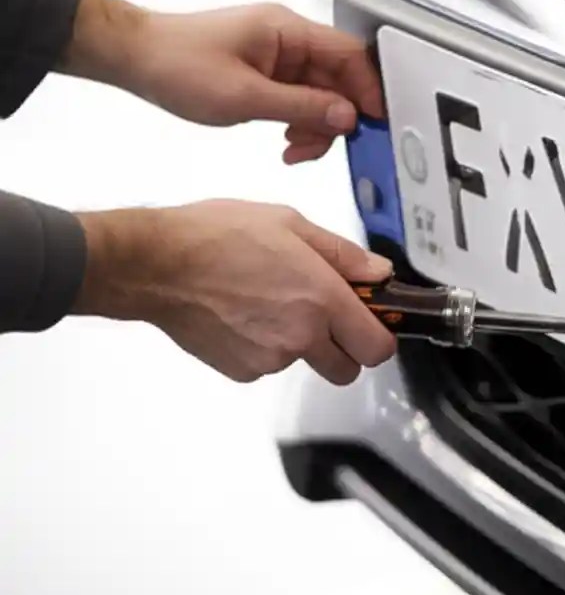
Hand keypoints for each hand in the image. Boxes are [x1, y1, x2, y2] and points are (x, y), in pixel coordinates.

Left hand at [60, 0, 383, 163]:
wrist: (136, 60)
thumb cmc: (177, 64)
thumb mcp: (246, 96)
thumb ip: (303, 107)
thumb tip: (346, 116)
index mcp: (288, 31)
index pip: (350, 56)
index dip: (368, 91)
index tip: (373, 122)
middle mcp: (288, 40)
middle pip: (339, 79)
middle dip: (335, 118)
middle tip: (324, 145)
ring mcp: (278, 57)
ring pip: (321, 95)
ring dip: (316, 127)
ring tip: (295, 149)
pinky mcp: (268, 73)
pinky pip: (301, 100)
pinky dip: (300, 124)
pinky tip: (287, 142)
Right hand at [72, 201, 396, 384]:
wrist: (155, 264)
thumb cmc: (217, 235)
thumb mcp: (290, 224)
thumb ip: (343, 255)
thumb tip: (379, 273)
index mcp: (322, 299)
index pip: (378, 348)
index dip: (379, 338)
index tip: (370, 323)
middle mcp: (301, 336)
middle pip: (347, 370)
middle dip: (345, 350)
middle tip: (325, 319)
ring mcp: (270, 359)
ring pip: (304, 364)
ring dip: (299, 343)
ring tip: (267, 301)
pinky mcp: (241, 370)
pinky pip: (268, 365)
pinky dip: (263, 346)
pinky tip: (242, 314)